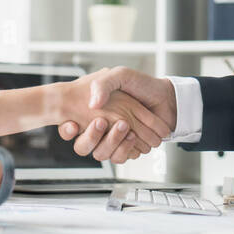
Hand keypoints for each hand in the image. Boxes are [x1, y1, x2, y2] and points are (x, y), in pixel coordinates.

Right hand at [57, 67, 177, 161]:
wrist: (166, 99)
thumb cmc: (141, 85)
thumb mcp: (121, 75)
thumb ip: (103, 84)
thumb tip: (93, 104)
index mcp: (92, 112)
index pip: (68, 127)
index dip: (66, 130)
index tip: (73, 124)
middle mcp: (99, 129)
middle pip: (82, 146)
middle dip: (91, 137)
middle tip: (102, 122)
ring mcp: (113, 140)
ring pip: (101, 154)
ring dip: (112, 142)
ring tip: (125, 127)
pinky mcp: (127, 148)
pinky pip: (120, 158)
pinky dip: (127, 148)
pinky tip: (134, 136)